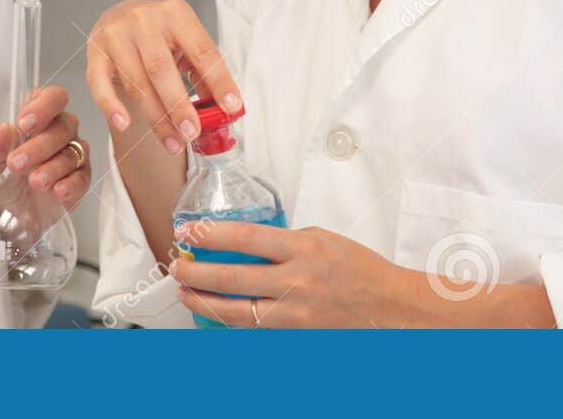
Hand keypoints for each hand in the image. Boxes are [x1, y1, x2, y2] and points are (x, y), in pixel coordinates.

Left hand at [0, 85, 90, 208]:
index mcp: (39, 118)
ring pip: (73, 152)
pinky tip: (57, 191)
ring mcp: (73, 156)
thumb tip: (2, 130)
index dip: (43, 106)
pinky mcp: (79, 181)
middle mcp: (60, 132)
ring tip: (34, 182)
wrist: (8, 213)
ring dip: (53, 167)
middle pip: (64, 126)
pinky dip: (71, 184)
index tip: (24, 124)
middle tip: (17, 163)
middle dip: (40, 145)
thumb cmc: (1, 179)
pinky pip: (83, 177)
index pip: (52, 97)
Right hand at [85, 0, 240, 153]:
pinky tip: (124, 124)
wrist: (120, 15)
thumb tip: (226, 108)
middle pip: (162, 68)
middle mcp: (143, 19)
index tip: (231, 107)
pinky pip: (99, 84)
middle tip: (192, 133)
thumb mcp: (185, 42)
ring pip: (137, 82)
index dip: (219, 80)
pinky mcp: (95, 53)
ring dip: (156, 118)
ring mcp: (116, 35)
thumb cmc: (159, 33)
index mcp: (176, 13)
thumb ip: (203, 72)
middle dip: (179, 105)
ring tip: (173, 143)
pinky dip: (111, 106)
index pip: (202, 50)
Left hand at [171, 221, 413, 327]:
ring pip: (236, 310)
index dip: (211, 235)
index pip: (246, 238)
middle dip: (198, 272)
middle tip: (178, 265)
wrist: (385, 302)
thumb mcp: (319, 237)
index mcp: (302, 247)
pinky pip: (253, 325)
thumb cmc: (356, 265)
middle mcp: (295, 280)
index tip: (189, 232)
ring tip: (185, 292)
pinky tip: (214, 310)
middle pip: (233, 277)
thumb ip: (283, 240)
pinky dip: (229, 318)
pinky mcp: (294, 330)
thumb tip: (246, 242)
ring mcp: (294, 310)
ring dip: (204, 301)